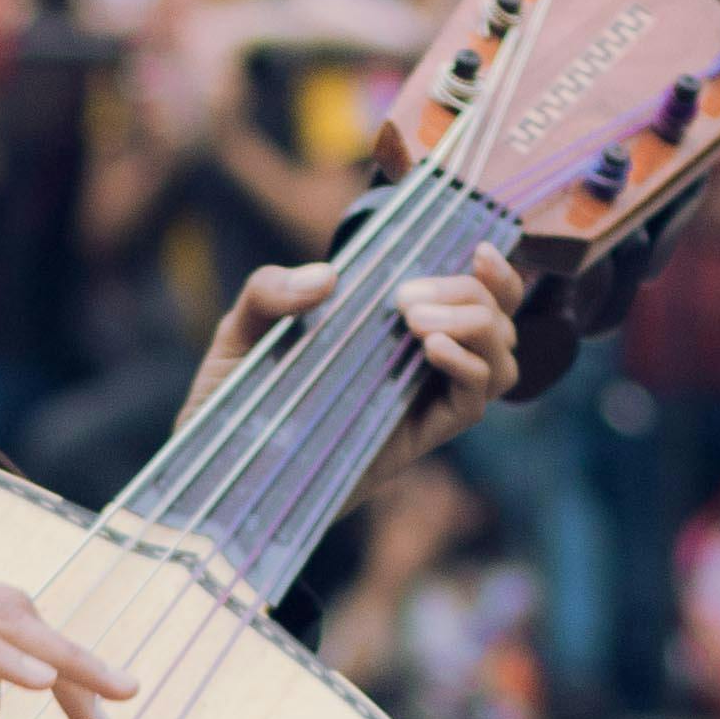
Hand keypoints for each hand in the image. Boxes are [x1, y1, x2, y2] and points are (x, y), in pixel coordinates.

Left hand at [181, 243, 524, 453]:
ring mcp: (422, 402)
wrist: (218, 469)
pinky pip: (472, 403)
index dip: (494, 273)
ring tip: (417, 324)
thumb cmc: (232, 398)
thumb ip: (270, 291)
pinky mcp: (417, 440)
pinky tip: (430, 350)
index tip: (477, 248)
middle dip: (468, 295)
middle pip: (496, 321)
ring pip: (501, 362)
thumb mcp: (242, 331)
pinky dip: (468, 368)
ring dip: (477, 328)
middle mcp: (419, 362)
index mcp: (392, 326)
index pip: (472, 294)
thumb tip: (328, 276)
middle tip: (404, 301)